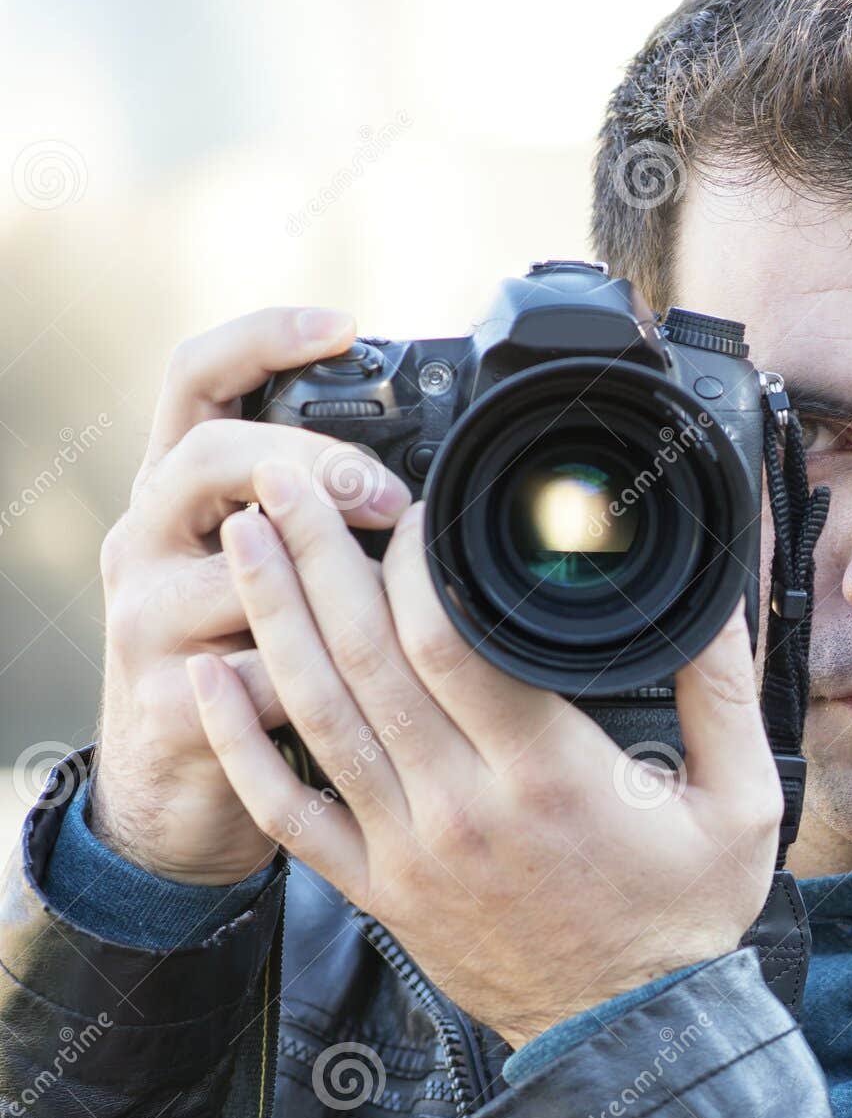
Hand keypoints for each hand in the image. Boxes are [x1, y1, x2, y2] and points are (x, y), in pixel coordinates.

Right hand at [92, 308, 412, 883]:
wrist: (184, 790)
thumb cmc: (255, 656)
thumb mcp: (278, 567)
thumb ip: (326, 515)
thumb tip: (443, 472)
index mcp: (177, 490)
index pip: (196, 376)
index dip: (264, 338)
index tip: (347, 327)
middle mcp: (144, 537)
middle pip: (212, 455)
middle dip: (310, 460)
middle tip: (388, 494)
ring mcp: (142, 617)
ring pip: (238, 569)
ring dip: (331, 573)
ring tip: (398, 578)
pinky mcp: (163, 699)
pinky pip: (260, 672)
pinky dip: (330, 674)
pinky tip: (380, 681)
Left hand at [185, 464, 782, 1047]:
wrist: (631, 1039)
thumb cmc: (686, 917)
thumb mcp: (743, 802)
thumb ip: (724, 690)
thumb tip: (717, 596)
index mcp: (547, 773)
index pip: (450, 639)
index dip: (412, 558)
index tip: (404, 502)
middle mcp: (462, 805)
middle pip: (365, 657)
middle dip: (317, 554)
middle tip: (280, 475)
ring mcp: (407, 850)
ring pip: (318, 716)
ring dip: (273, 619)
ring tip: (241, 537)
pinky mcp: (378, 888)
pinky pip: (289, 811)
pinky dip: (241, 744)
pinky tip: (211, 679)